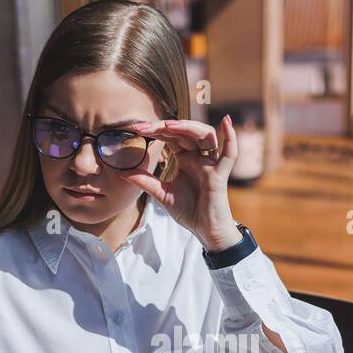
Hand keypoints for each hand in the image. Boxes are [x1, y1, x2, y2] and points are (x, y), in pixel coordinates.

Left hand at [119, 115, 242, 251]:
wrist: (204, 231)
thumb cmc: (188, 211)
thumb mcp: (162, 194)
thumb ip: (145, 181)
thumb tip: (122, 172)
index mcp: (185, 159)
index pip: (171, 137)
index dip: (155, 130)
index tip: (136, 129)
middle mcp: (198, 157)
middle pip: (184, 132)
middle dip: (164, 127)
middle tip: (143, 127)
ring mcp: (210, 163)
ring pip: (205, 135)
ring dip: (188, 126)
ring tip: (169, 126)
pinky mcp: (220, 174)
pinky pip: (229, 154)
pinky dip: (231, 137)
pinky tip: (226, 121)